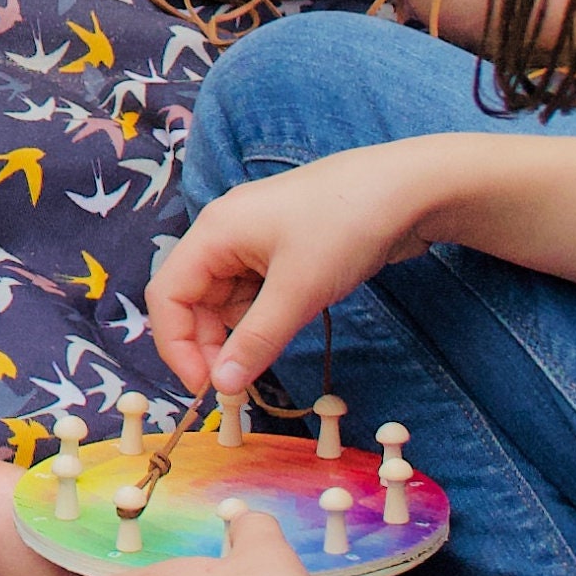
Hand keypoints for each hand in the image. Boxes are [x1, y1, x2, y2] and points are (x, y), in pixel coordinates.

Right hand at [148, 141, 452, 395]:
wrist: (408, 188)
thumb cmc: (345, 228)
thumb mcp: (298, 291)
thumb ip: (255, 340)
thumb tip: (222, 386)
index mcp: (213, 232)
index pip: (168, 296)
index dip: (177, 345)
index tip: (206, 387)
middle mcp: (223, 233)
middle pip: (193, 298)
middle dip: (209, 342)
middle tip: (239, 383)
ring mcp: (253, 238)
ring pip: (226, 298)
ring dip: (240, 329)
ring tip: (274, 344)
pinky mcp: (281, 246)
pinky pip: (255, 289)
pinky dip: (264, 313)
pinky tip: (291, 318)